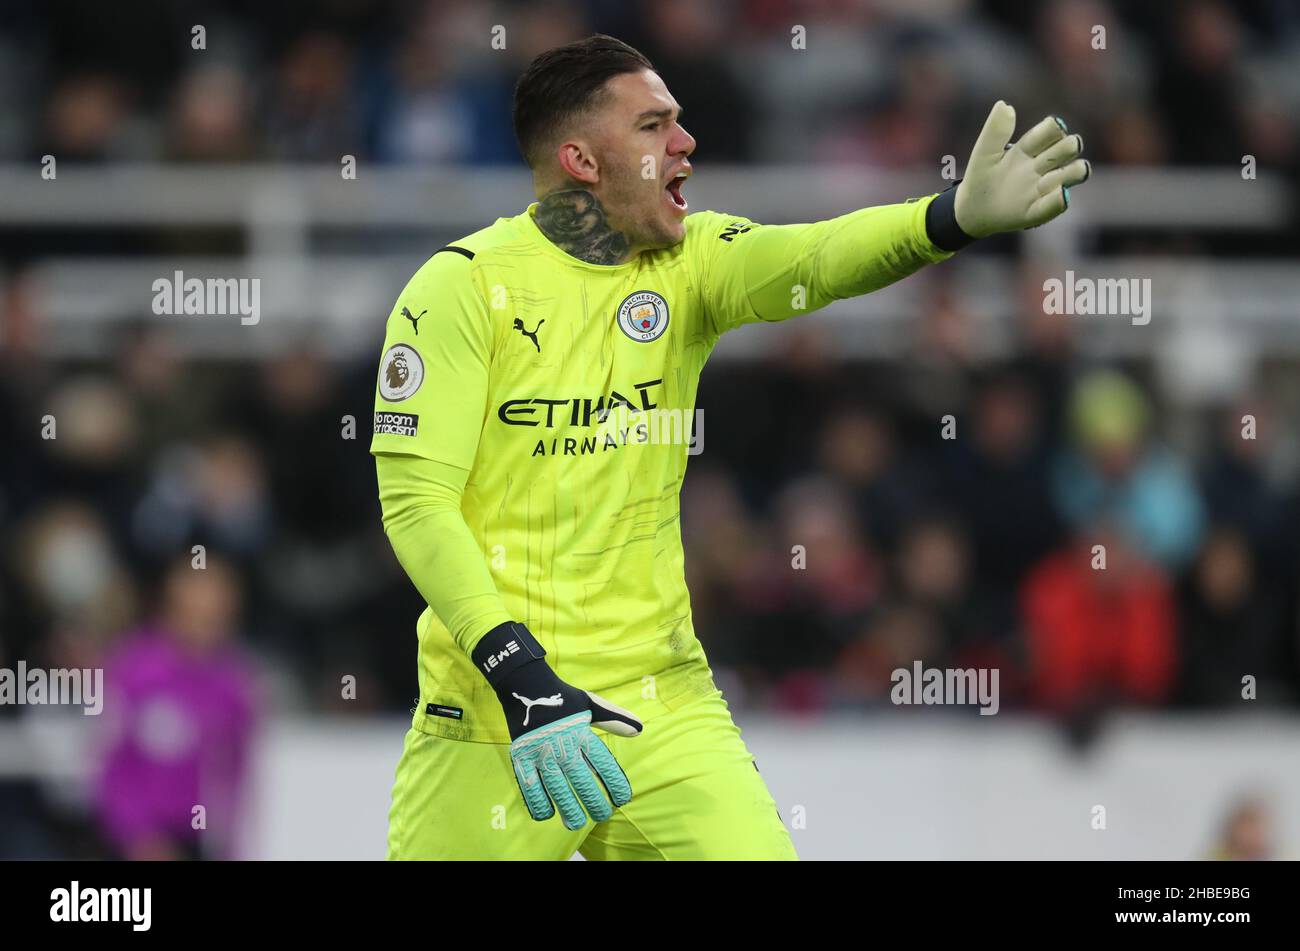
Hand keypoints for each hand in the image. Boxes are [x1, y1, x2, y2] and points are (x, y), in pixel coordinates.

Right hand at [475, 622, 641, 829]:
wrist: (525, 686)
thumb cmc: (563, 699)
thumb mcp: (590, 704)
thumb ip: (613, 719)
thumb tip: (639, 729)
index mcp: (581, 732)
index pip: (602, 762)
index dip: (614, 782)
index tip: (623, 798)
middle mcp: (562, 744)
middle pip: (581, 780)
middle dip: (594, 801)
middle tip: (602, 815)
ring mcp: (540, 752)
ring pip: (557, 788)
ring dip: (568, 808)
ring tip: (576, 823)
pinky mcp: (521, 757)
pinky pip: (530, 786)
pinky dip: (538, 802)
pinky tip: (547, 814)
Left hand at [954, 101, 1091, 237]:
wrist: (969, 210)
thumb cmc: (980, 178)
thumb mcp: (983, 152)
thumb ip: (994, 130)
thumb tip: (1005, 105)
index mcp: (1028, 148)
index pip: (1051, 131)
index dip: (1054, 127)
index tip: (1054, 126)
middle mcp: (1041, 167)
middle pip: (1067, 149)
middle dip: (1069, 146)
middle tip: (1060, 151)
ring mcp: (1041, 189)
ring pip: (1072, 174)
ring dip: (1074, 171)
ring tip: (1066, 173)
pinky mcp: (1036, 211)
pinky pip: (1053, 206)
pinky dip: (1059, 200)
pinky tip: (1061, 193)